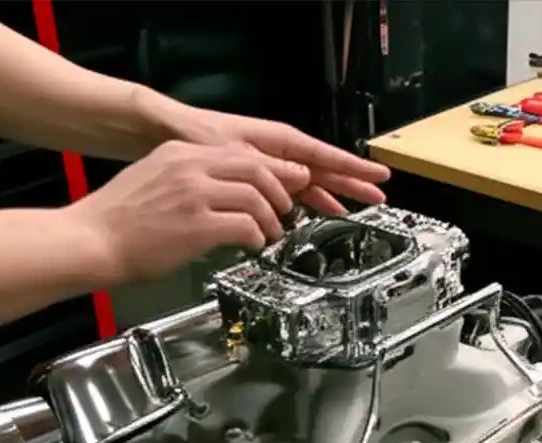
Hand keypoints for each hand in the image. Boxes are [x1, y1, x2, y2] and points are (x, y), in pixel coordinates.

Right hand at [66, 140, 310, 282]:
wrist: (89, 241)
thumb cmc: (114, 221)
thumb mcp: (150, 179)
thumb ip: (184, 178)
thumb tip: (215, 191)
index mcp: (178, 153)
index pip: (238, 154)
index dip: (268, 170)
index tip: (280, 184)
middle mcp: (189, 167)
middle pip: (256, 169)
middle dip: (279, 191)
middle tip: (284, 210)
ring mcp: (195, 195)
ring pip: (256, 198)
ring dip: (270, 219)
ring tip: (269, 233)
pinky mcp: (198, 226)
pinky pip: (246, 226)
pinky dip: (256, 237)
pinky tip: (252, 245)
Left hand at [176, 110, 390, 214]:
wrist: (163, 132)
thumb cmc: (197, 134)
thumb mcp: (236, 154)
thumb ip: (271, 169)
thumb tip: (303, 179)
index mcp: (277, 140)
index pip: (325, 156)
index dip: (353, 168)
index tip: (378, 175)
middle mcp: (276, 151)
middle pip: (324, 169)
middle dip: (352, 182)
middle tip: (379, 195)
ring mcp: (268, 164)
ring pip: (310, 181)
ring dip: (333, 193)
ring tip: (357, 207)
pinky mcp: (255, 178)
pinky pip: (291, 190)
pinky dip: (307, 201)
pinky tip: (319, 212)